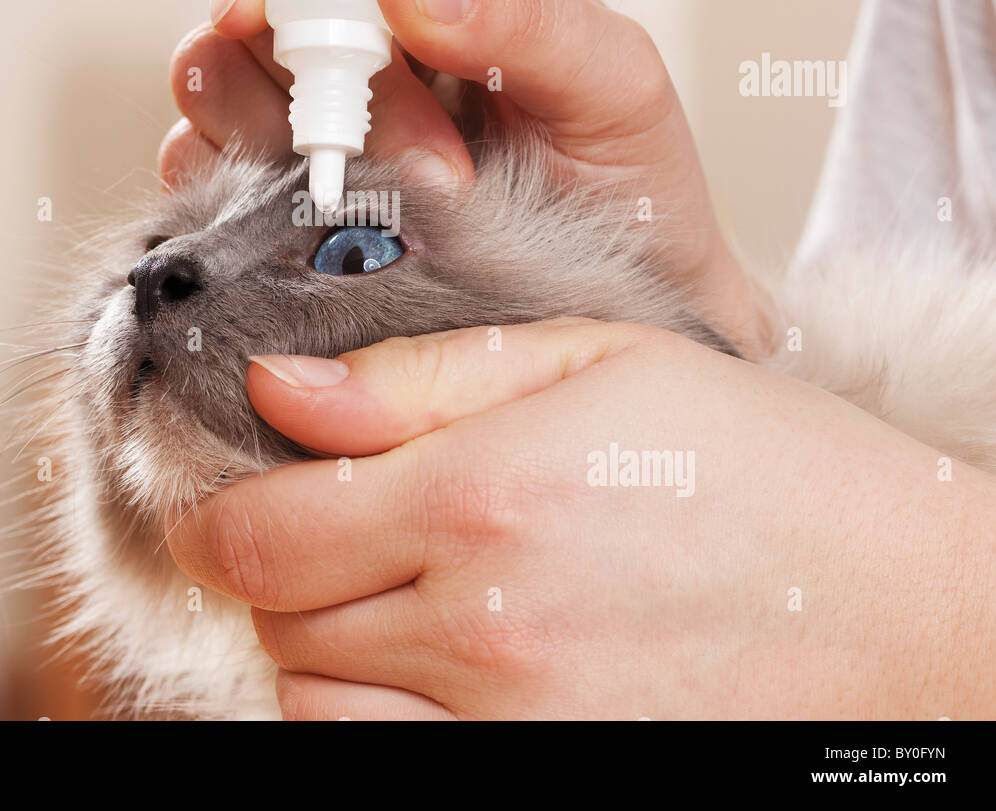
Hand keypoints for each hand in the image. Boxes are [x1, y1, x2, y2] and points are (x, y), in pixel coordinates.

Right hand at [162, 0, 766, 351]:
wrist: (612, 296)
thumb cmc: (624, 179)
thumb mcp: (612, 85)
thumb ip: (521, 18)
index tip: (269, 11)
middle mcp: (365, 10)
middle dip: (310, 77)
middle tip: (417, 162)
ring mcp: (316, 94)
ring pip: (214, 74)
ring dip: (284, 143)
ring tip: (400, 207)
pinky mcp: (280, 175)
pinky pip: (203, 162)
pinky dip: (236, 196)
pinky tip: (322, 230)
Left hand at [166, 320, 995, 719]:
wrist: (913, 610)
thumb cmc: (768, 471)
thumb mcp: (598, 361)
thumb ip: (422, 375)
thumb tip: (277, 386)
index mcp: (486, 499)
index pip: (257, 541)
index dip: (217, 520)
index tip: (233, 502)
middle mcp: (488, 634)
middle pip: (279, 629)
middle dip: (284, 575)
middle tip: (345, 533)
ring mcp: (521, 732)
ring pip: (319, 715)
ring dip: (324, 657)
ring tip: (397, 602)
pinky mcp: (554, 784)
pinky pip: (396, 768)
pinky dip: (382, 721)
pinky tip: (439, 669)